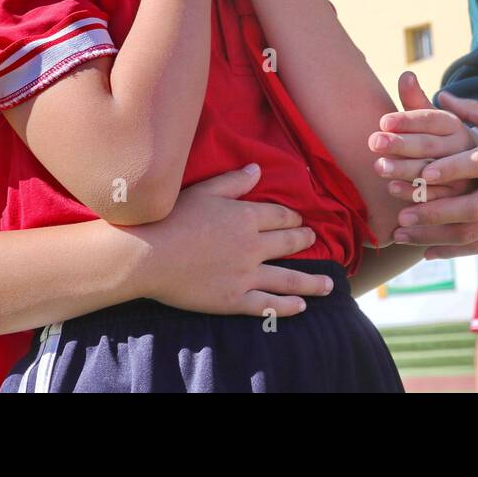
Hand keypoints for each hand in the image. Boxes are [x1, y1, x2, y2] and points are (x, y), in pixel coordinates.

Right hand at [127, 165, 333, 316]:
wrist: (147, 254)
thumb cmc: (172, 217)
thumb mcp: (205, 191)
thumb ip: (235, 181)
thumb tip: (258, 169)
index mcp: (247, 217)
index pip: (281, 215)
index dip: (293, 217)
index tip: (300, 219)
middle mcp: (253, 246)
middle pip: (289, 243)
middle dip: (305, 240)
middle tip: (315, 240)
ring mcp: (245, 275)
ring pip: (288, 278)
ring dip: (312, 281)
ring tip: (330, 284)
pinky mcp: (234, 300)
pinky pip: (267, 305)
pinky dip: (286, 307)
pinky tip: (301, 307)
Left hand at [369, 73, 477, 203]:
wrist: (477, 171)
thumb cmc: (443, 141)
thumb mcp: (434, 120)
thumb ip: (416, 100)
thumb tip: (405, 74)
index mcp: (455, 125)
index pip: (431, 119)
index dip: (407, 120)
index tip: (383, 121)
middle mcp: (461, 148)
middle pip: (429, 145)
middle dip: (401, 144)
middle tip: (374, 142)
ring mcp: (462, 174)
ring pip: (430, 172)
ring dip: (403, 170)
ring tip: (380, 167)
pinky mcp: (458, 197)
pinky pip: (434, 196)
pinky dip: (412, 193)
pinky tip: (392, 188)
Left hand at [390, 94, 477, 258]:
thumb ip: (476, 112)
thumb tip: (441, 94)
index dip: (452, 168)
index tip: (424, 171)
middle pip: (473, 206)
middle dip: (434, 212)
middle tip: (401, 212)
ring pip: (473, 231)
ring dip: (435, 235)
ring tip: (403, 233)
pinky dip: (453, 250)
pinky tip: (426, 251)